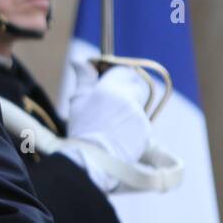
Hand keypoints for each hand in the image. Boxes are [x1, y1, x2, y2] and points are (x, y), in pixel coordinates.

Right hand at [63, 62, 152, 188]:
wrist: (92, 161)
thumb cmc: (81, 130)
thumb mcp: (77, 102)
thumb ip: (83, 79)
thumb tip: (80, 61)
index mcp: (109, 90)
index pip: (124, 71)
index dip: (118, 74)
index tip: (110, 79)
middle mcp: (128, 100)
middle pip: (135, 86)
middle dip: (125, 91)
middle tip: (110, 103)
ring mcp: (139, 117)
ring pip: (137, 106)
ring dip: (127, 111)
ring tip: (110, 125)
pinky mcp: (146, 132)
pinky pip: (141, 123)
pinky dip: (132, 126)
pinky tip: (117, 135)